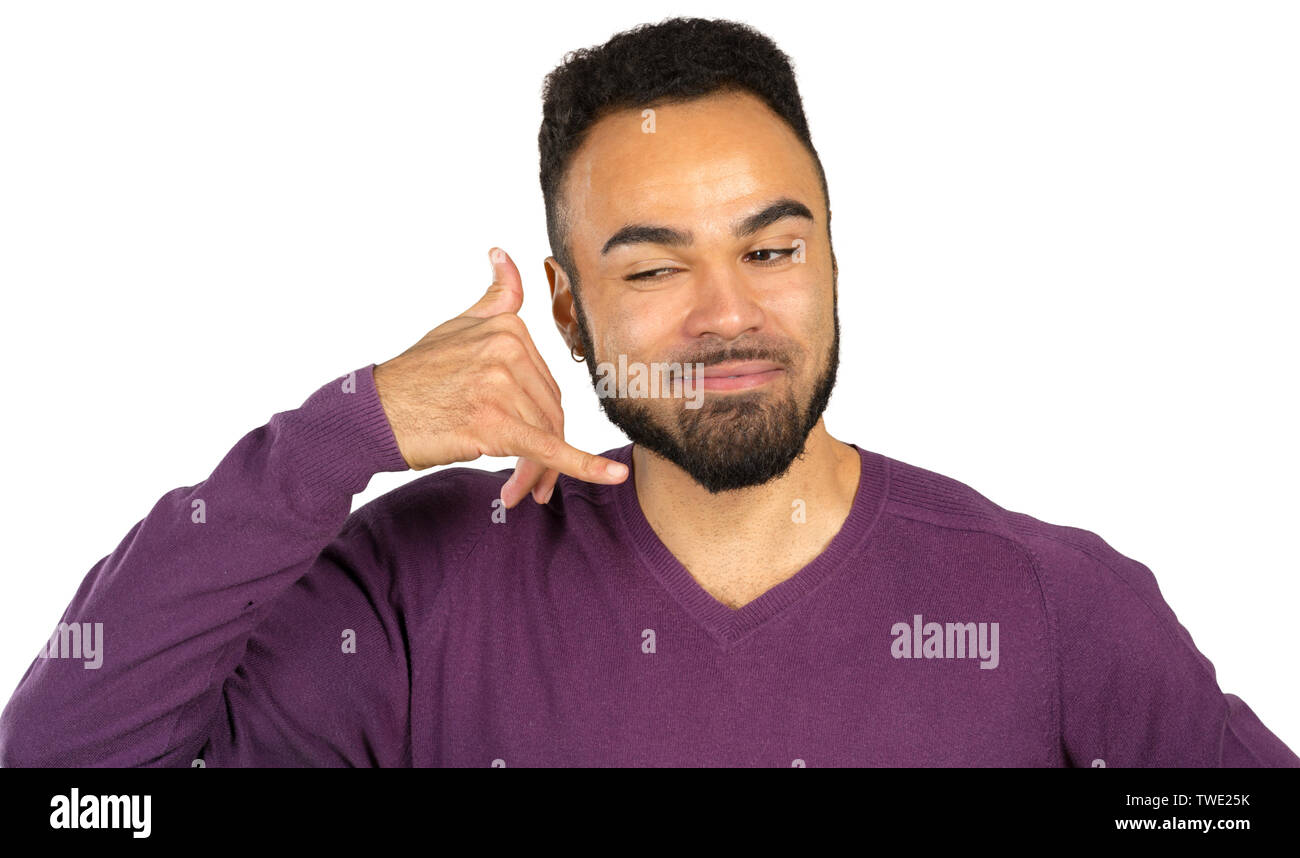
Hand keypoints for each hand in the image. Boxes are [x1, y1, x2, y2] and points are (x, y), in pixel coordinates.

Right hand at [373, 247, 626, 506]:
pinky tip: (611, 477)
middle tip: (530, 482)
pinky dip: (583, 466)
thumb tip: (504, 254)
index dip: (541, 417)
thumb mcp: (457, 325)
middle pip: (551, 410)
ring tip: (519, 493)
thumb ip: (495, 297)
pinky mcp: (494, 425)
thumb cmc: (415, 376)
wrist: (374, 414)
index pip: (547, 383)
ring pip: (545, 436)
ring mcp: (500, 387)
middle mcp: (508, 352)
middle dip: (543, 448)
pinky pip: (549, 449)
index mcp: (508, 328)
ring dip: (536, 472)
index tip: (527, 440)